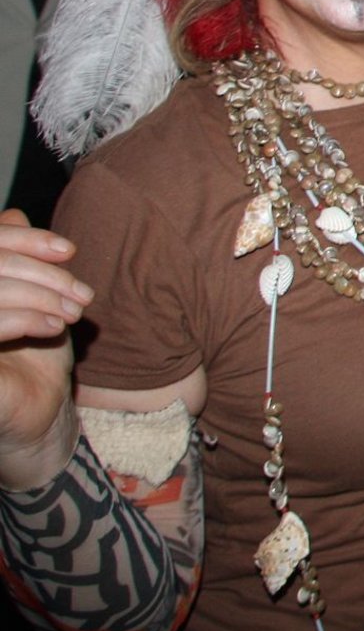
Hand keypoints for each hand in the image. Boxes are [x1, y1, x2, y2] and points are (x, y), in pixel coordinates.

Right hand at [0, 210, 88, 488]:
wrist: (38, 415)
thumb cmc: (33, 355)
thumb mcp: (33, 299)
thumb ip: (18, 261)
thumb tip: (15, 215)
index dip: (26, 240)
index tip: (69, 251)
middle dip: (43, 273)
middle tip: (81, 293)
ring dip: (42, 296)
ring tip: (73, 312)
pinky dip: (25, 319)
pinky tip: (55, 328)